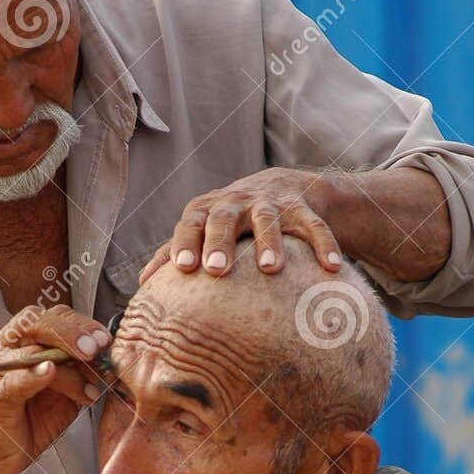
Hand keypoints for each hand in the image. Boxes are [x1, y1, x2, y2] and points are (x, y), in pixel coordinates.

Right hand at [0, 305, 110, 473]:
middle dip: (73, 332)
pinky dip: (33, 374)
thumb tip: (107, 358)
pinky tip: (49, 372)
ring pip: (31, 351)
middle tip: (97, 349)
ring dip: (67, 365)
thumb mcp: (63, 391)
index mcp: (21, 341)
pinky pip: (14, 380)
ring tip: (87, 386)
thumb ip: (80, 370)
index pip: (52, 316)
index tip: (104, 339)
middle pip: (37, 322)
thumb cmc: (28, 421)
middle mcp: (5, 349)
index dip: (80, 323)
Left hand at [139, 168, 343, 280]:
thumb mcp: (202, 228)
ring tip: (271, 268)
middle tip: (216, 270)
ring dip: (269, 242)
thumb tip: (142, 286)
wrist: (281, 186)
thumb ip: (173, 253)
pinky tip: (332, 268)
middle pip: (224, 217)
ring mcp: (270, 203)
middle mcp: (236, 202)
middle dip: (219, 241)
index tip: (183, 267)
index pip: (191, 222)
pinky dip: (324, 244)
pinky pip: (314, 225)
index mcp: (207, 210)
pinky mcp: (302, 207)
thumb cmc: (229, 220)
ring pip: (268, 220)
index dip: (185, 242)